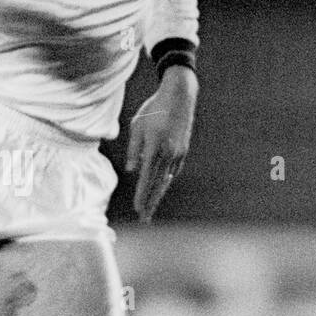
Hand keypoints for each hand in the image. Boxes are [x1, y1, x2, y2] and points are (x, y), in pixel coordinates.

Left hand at [125, 67, 197, 223]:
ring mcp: (178, 153)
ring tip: (151, 208)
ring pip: (166, 179)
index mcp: (154, 147)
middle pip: (157, 184)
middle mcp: (168, 153)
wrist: (180, 96)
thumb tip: (132, 171)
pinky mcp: (183, 150)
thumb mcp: (137, 126)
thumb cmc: (154, 109)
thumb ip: (134, 149)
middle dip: (150, 202)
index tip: (137, 209)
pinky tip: (160, 188)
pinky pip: (173, 170)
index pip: (146, 177)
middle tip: (144, 219)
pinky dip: (166, 180)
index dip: (141, 195)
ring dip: (158, 194)